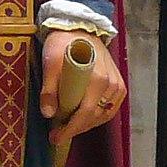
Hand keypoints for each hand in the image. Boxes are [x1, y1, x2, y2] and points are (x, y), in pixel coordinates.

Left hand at [39, 28, 124, 157]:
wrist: (78, 28)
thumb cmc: (63, 44)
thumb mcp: (51, 64)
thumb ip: (49, 90)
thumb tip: (48, 114)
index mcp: (97, 79)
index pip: (85, 113)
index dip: (70, 129)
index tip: (56, 138)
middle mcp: (111, 84)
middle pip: (95, 116)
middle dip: (76, 128)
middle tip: (58, 134)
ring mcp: (117, 84)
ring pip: (104, 114)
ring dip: (87, 124)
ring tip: (69, 127)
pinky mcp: (118, 84)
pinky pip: (111, 107)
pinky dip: (98, 116)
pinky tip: (84, 118)